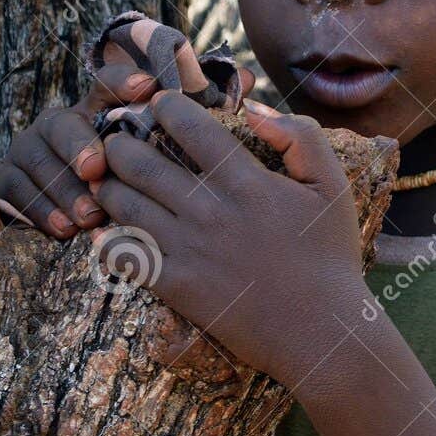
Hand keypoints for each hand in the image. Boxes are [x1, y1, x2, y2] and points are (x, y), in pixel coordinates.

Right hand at [0, 43, 255, 238]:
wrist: (74, 218)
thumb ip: (207, 116)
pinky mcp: (8, 180)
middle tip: (98, 167)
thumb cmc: (150, 184)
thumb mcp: (179, 152)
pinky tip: (62, 229)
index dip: (125, 81)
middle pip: (65, 119)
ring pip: (36, 154)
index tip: (148, 88)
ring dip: (61, 184)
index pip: (109, 83)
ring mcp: (33, 149)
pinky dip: (36, 207)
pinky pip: (12, 188)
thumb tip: (250, 79)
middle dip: (80, 143)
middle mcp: (66, 122)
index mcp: (104, 109)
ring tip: (87, 215)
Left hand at [92, 91, 368, 385]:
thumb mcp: (332, 186)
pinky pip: (127, 256)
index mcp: (246, 181)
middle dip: (120, 143)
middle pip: (142, 163)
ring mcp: (190, 249)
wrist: (321, 332)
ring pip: (126, 204)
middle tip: (115, 139)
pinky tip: (103, 231)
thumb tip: (255, 109)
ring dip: (108, 186)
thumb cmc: (330, 256)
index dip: (165, 107)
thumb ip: (300, 137)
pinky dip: (108, 240)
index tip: (158, 104)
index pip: (190, 126)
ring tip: (104, 179)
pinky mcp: (178, 286)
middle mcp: (210, 210)